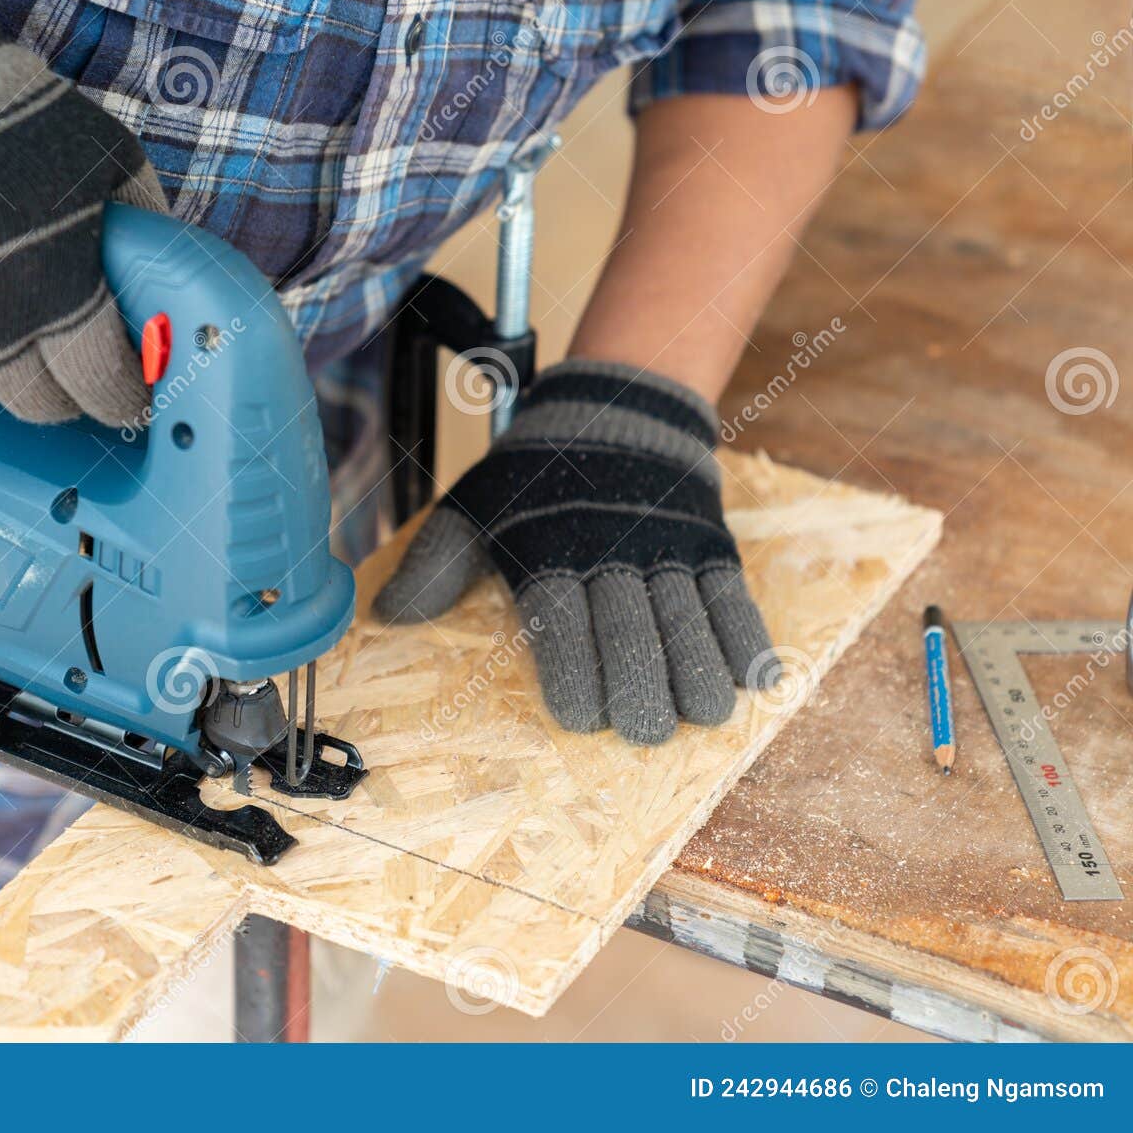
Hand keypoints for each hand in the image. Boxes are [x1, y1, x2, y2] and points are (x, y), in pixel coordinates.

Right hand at [0, 0, 165, 426]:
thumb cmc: (12, 121)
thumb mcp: (107, 157)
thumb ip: (141, 218)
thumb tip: (161, 264)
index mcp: (59, 291)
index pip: (102, 382)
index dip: (123, 396)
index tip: (133, 395)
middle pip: (40, 404)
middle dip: (69, 397)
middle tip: (80, 374)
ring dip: (11, 359)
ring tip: (19, 309)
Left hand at [374, 361, 777, 743]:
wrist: (611, 411)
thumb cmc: (533, 480)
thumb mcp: (473, 510)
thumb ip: (434, 566)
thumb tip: (385, 616)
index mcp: (547, 554)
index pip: (562, 620)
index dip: (574, 670)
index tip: (581, 717)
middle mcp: (609, 555)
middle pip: (630, 627)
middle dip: (641, 685)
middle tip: (648, 730)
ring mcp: (665, 548)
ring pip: (686, 615)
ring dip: (698, 670)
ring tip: (703, 713)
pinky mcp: (708, 545)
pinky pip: (733, 594)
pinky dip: (746, 635)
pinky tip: (754, 677)